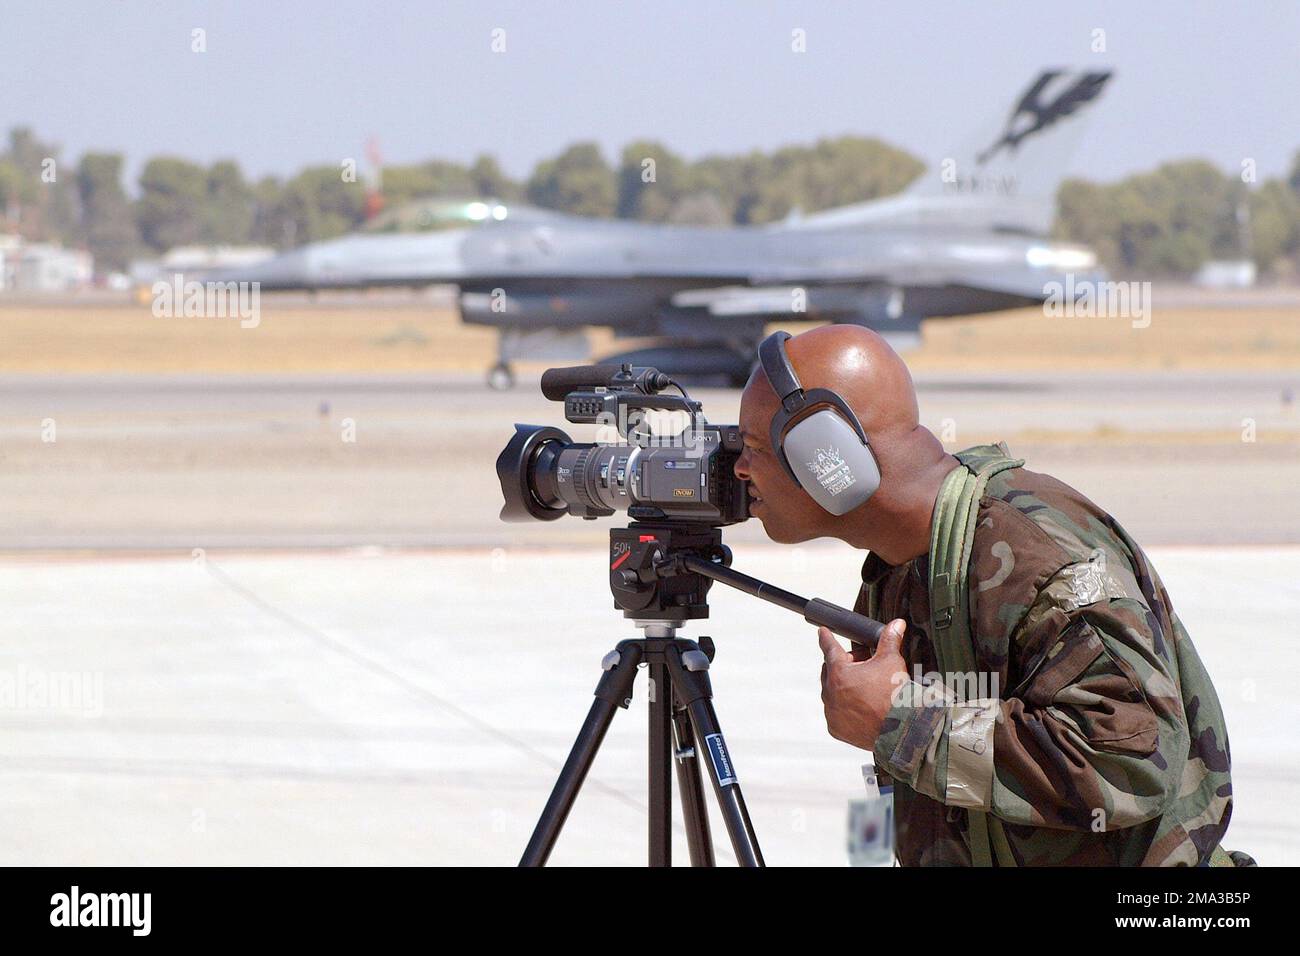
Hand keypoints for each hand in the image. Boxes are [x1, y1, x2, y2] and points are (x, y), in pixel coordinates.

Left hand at [818, 620, 908, 750]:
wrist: (901, 730)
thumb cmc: (895, 695)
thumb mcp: (891, 661)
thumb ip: (889, 640)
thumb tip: (896, 624)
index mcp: (839, 673)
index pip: (829, 648)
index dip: (826, 638)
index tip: (822, 632)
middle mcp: (830, 693)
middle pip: (830, 671)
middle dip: (843, 664)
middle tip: (862, 663)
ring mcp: (831, 712)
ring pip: (831, 692)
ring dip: (842, 686)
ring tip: (863, 686)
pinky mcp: (836, 729)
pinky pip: (835, 713)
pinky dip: (843, 707)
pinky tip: (859, 705)